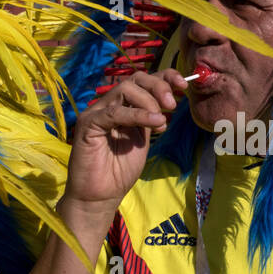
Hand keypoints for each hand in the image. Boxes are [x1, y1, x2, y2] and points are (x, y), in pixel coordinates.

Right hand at [63, 69, 187, 210]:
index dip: (165, 78)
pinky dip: (137, 115)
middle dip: (158, 87)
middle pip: (135, 79)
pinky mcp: (88, 124)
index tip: (184, 85)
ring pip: (125, 89)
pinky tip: (154, 123)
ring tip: (160, 122)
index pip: (143, 80)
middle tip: (172, 105)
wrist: (100, 196)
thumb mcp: (142, 140)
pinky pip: (113, 112)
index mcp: (123, 107)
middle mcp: (109, 105)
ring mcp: (96, 112)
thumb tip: (170, 101)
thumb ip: (151, 120)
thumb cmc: (119, 171)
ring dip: (149, 101)